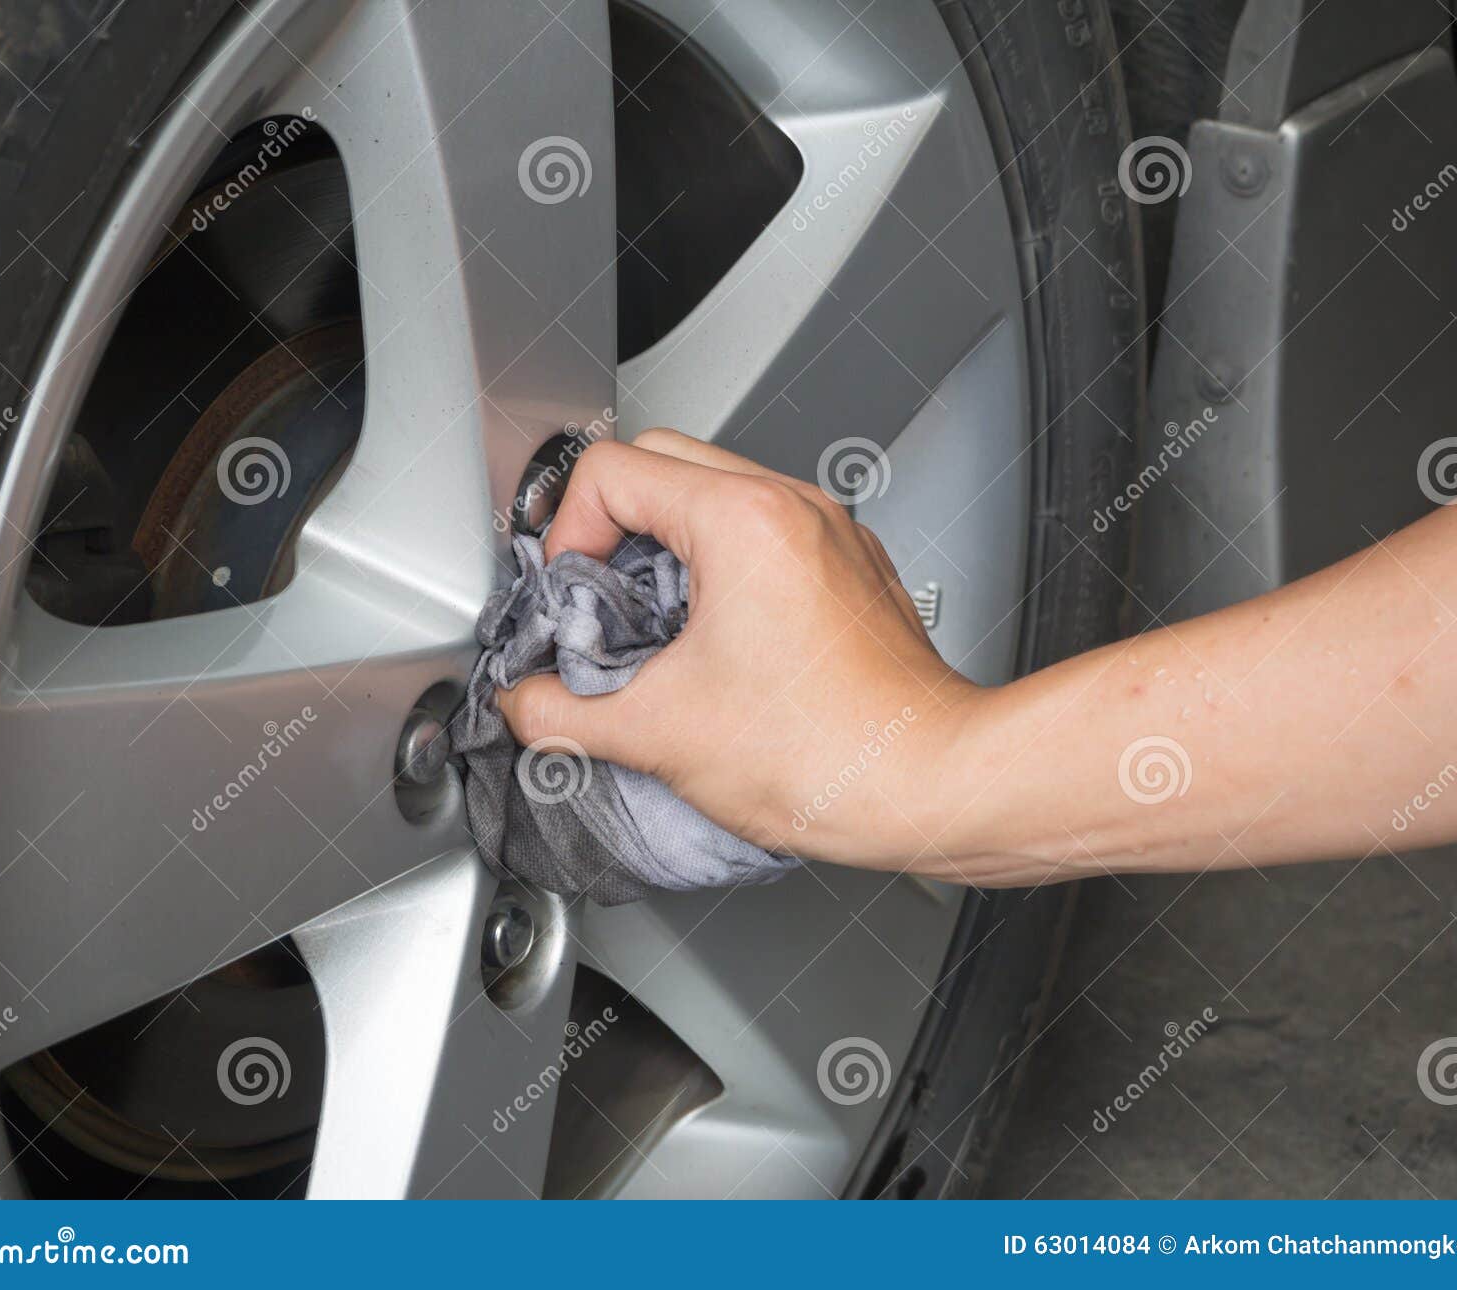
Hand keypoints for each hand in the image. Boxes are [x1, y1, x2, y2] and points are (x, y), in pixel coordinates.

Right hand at [495, 429, 981, 869]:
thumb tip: (525, 704)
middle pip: (660, 464)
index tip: (573, 594)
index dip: (567, 532)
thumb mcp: (660, 734)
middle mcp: (792, 507)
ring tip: (660, 630)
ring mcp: (828, 533)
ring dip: (667, 550)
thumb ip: (561, 713)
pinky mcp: (849, 568)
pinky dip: (724, 572)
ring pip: (715, 496)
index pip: (610, 470)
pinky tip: (718, 644)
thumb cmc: (832, 754)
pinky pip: (765, 535)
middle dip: (612, 530)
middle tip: (602, 604)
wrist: (931, 784)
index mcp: (742, 519)